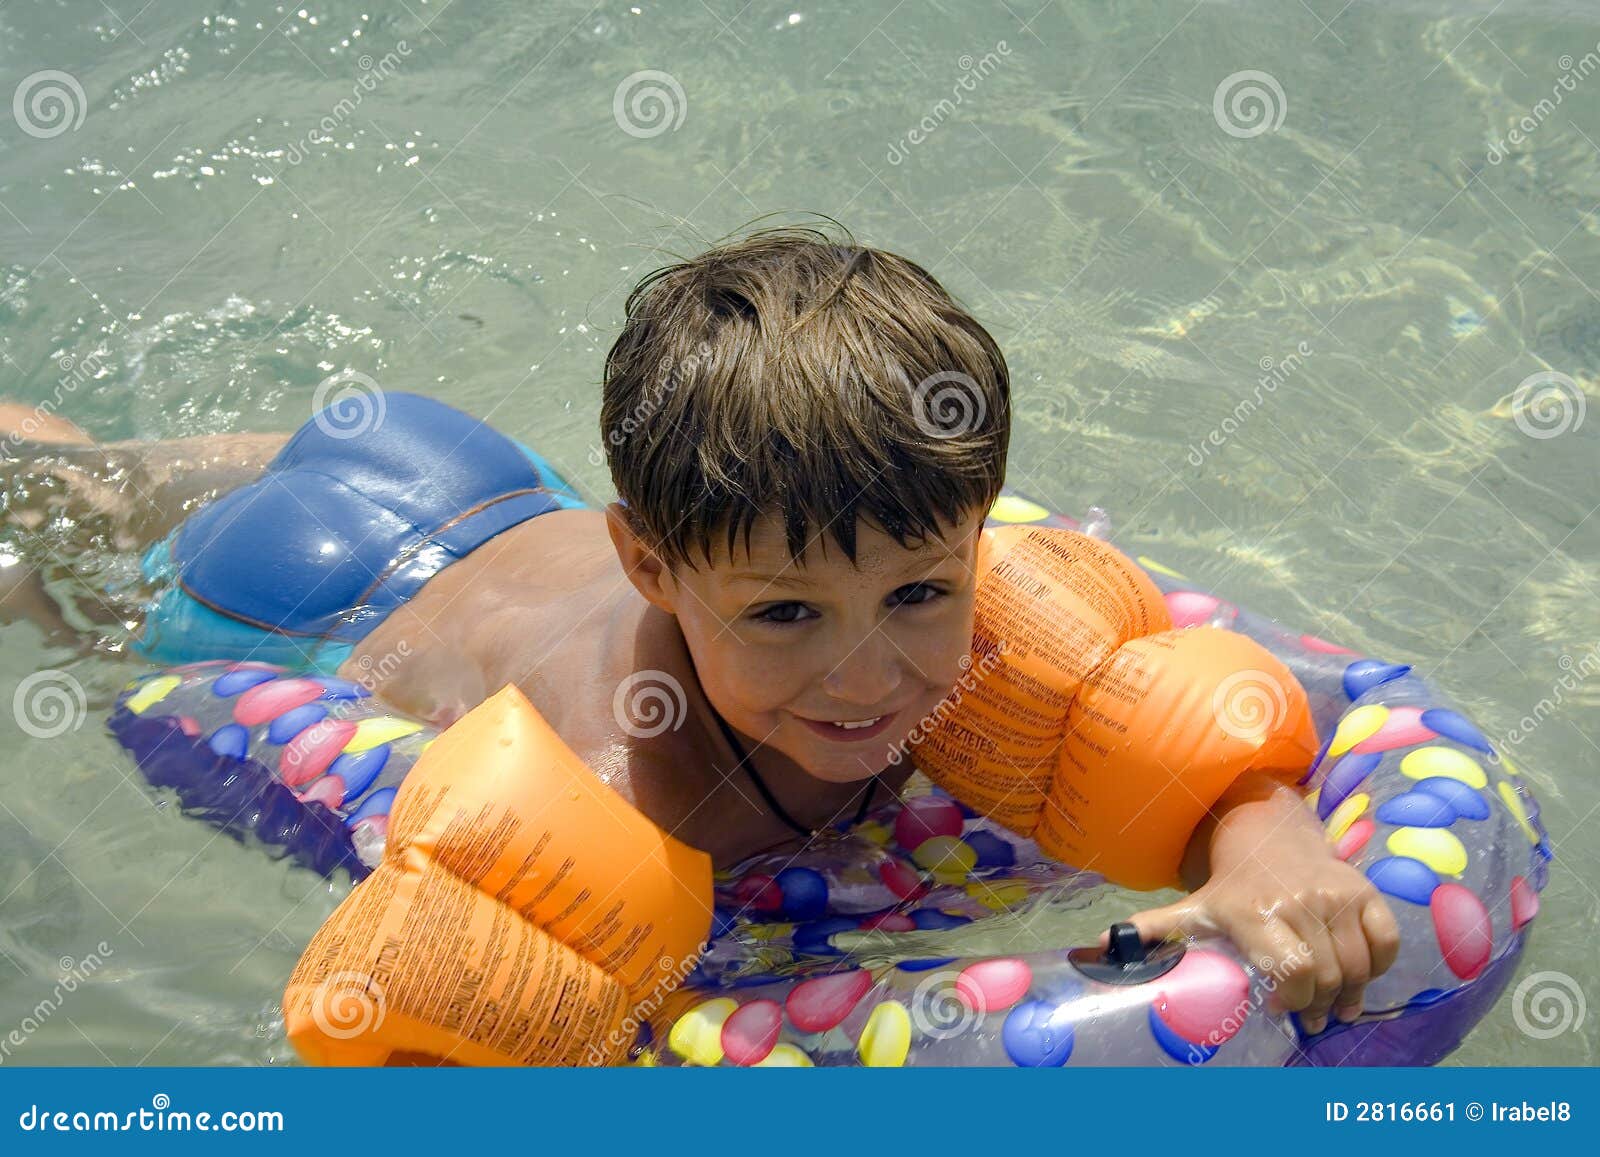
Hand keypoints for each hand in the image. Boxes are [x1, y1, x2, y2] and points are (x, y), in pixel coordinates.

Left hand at [1115, 772, 1400, 1034]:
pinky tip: (1362, 975)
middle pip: (1327, 975)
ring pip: (1358, 964)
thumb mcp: (1191, 907)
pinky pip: (1386, 940)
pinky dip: (1381, 964)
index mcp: (1252, 913)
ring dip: (1352, 994)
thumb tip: (1101, 946)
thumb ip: (1154, 930)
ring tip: (1339, 1007)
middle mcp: (1296, 901)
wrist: (1265, 834)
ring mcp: (1334, 893)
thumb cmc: (1228, 887)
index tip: (1285, 1010)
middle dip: (1323, 1006)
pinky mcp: (1362, 889)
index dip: (1294, 998)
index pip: (1292, 969)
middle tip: (1315, 1019)